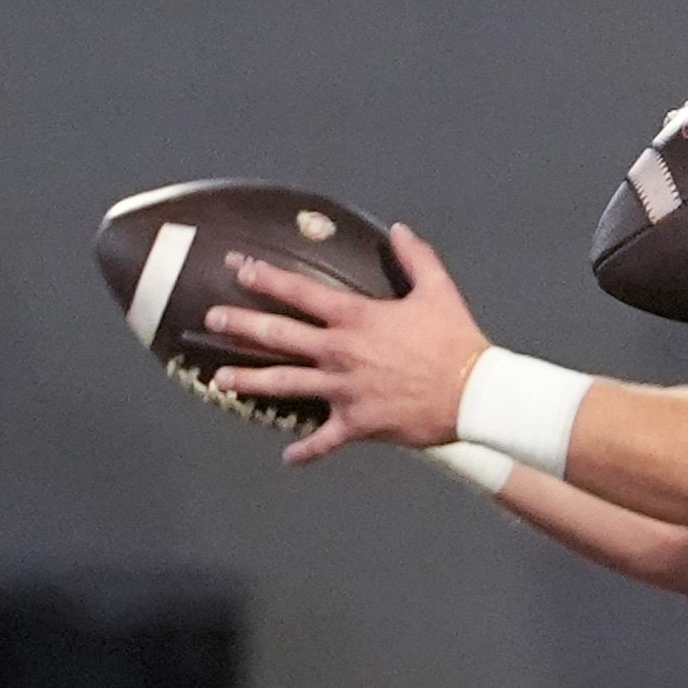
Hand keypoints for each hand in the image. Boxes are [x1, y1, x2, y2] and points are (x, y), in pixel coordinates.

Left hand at [210, 225, 494, 463]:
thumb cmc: (458, 342)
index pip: (300, 292)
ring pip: (285, 384)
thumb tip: (400, 230)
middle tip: (211, 319)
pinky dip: (306, 451)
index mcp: (356, 318)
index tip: (239, 269)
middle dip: (239, 324)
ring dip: (249, 381)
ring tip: (220, 379)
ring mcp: (344, 389)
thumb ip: (416, 258)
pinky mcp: (357, 423)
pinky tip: (288, 457)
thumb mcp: (438, 292)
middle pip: (277, 335)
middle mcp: (341, 352)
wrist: (476, 394)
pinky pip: (324, 440)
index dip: (266, 278)